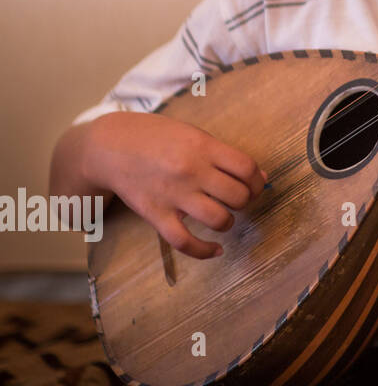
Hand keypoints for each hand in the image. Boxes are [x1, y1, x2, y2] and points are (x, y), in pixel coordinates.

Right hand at [87, 111, 264, 258]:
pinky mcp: (156, 214)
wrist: (109, 147)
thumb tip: (260, 178)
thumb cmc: (157, 138)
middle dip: (244, 201)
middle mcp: (191, 171)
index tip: (254, 185)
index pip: (247, 168)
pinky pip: (184, 242)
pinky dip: (204, 251)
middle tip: (237, 200)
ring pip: (218, 219)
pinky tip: (215, 250)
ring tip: (223, 217)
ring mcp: (173, 195)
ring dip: (228, 222)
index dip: (257, 181)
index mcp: (203, 147)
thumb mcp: (193, 135)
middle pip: (237, 196)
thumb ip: (225, 155)